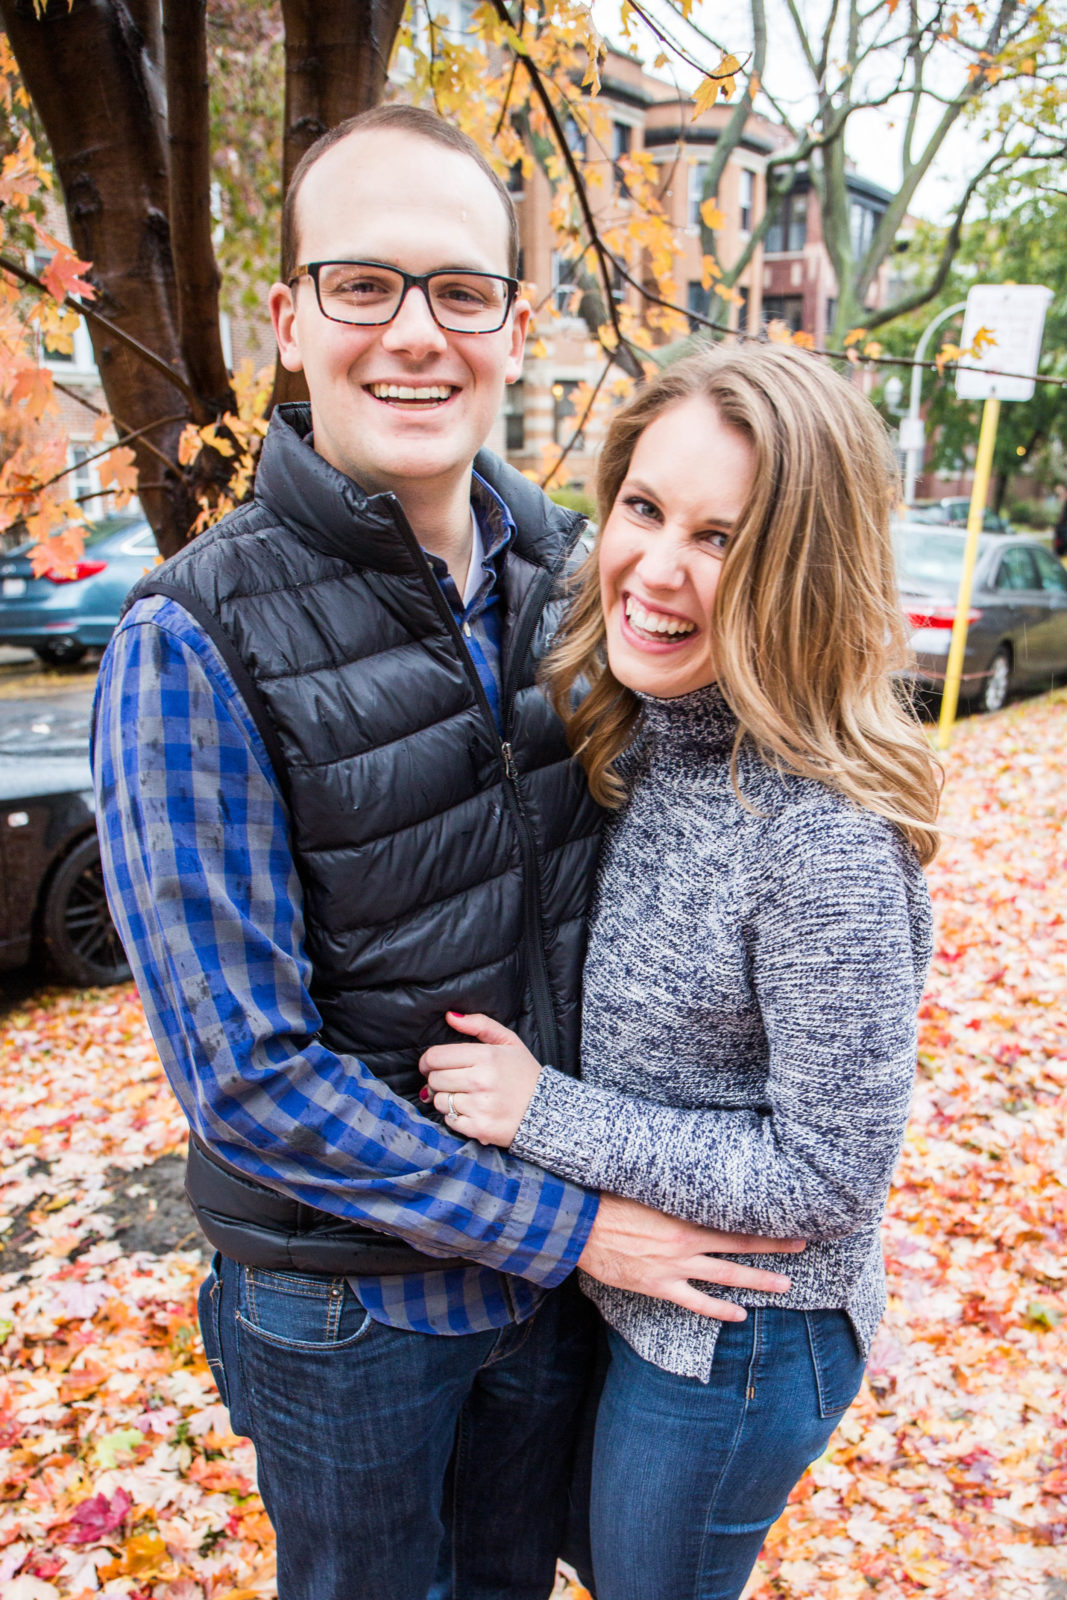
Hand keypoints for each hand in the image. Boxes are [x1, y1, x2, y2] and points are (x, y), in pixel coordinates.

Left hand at [419, 1012, 542, 1146]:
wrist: (547, 1110)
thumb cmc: (524, 1073)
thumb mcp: (508, 1041)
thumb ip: (479, 1024)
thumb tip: (450, 1016)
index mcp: (486, 1056)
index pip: (436, 1056)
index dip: (428, 1060)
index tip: (430, 1064)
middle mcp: (480, 1081)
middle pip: (435, 1079)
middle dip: (437, 1079)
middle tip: (450, 1080)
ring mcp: (479, 1106)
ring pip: (439, 1101)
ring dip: (446, 1098)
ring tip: (464, 1096)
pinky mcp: (479, 1128)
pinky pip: (449, 1120)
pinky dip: (455, 1116)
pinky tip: (470, 1110)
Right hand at [578, 1194, 804, 1319]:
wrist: (580, 1224)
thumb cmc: (609, 1198)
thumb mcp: (647, 1186)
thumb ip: (673, 1187)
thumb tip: (696, 1175)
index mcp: (684, 1212)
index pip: (733, 1215)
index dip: (761, 1216)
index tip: (786, 1214)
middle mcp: (686, 1240)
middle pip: (739, 1243)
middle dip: (773, 1246)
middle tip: (801, 1245)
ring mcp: (675, 1265)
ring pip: (726, 1275)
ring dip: (758, 1280)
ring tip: (784, 1285)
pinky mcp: (660, 1285)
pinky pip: (696, 1302)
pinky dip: (720, 1309)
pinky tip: (739, 1315)